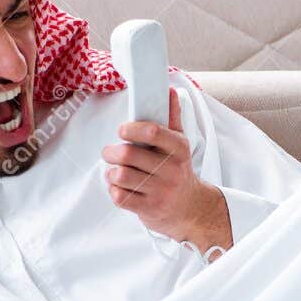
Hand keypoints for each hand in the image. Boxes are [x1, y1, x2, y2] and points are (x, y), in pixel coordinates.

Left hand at [102, 87, 231, 254]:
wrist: (191, 209)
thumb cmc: (179, 171)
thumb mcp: (180, 144)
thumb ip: (172, 117)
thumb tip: (168, 90)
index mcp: (179, 149)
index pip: (154, 132)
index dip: (132, 128)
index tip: (122, 130)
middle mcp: (171, 170)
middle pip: (128, 155)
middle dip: (111, 152)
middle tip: (109, 152)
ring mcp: (160, 191)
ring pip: (121, 176)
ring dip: (111, 172)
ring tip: (115, 171)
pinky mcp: (149, 209)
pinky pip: (120, 196)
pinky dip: (113, 190)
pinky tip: (119, 187)